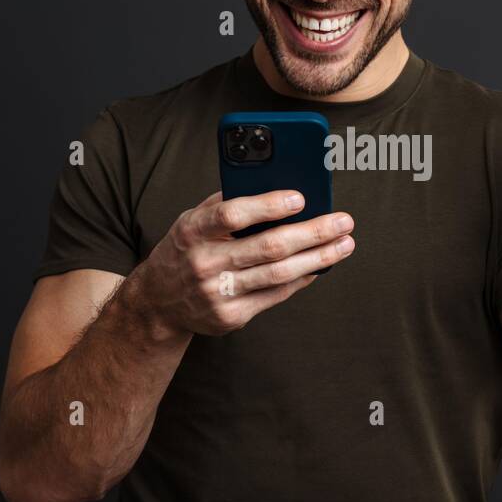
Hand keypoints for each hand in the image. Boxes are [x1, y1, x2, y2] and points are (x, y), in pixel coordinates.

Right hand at [137, 190, 354, 336]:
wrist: (158, 303)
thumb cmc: (185, 250)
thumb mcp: (192, 221)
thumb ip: (226, 203)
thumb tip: (276, 185)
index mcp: (192, 232)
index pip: (232, 215)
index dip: (267, 206)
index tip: (300, 197)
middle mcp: (204, 263)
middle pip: (268, 247)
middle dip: (312, 233)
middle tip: (343, 221)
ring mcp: (218, 293)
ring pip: (278, 274)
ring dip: (318, 258)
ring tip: (344, 244)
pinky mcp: (231, 317)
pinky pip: (275, 295)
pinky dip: (302, 278)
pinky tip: (320, 265)